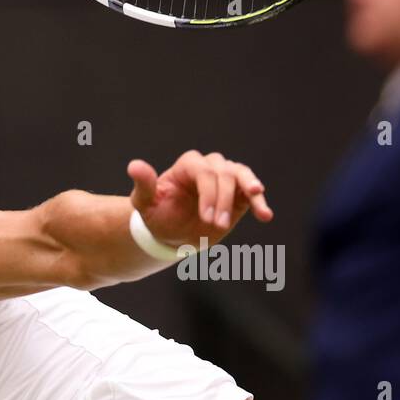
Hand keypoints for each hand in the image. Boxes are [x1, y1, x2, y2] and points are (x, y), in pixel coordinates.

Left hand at [127, 151, 273, 250]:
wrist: (173, 233)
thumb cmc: (158, 215)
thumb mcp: (145, 204)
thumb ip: (144, 186)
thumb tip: (134, 166)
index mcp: (186, 165)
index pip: (204, 171)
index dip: (208, 194)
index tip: (206, 219)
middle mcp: (208, 166)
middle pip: (224, 173)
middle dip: (223, 200)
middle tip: (218, 225)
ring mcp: (224, 178)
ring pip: (241, 175)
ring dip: (250, 194)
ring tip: (261, 210)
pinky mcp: (239, 193)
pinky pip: (252, 191)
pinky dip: (260, 201)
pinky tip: (265, 215)